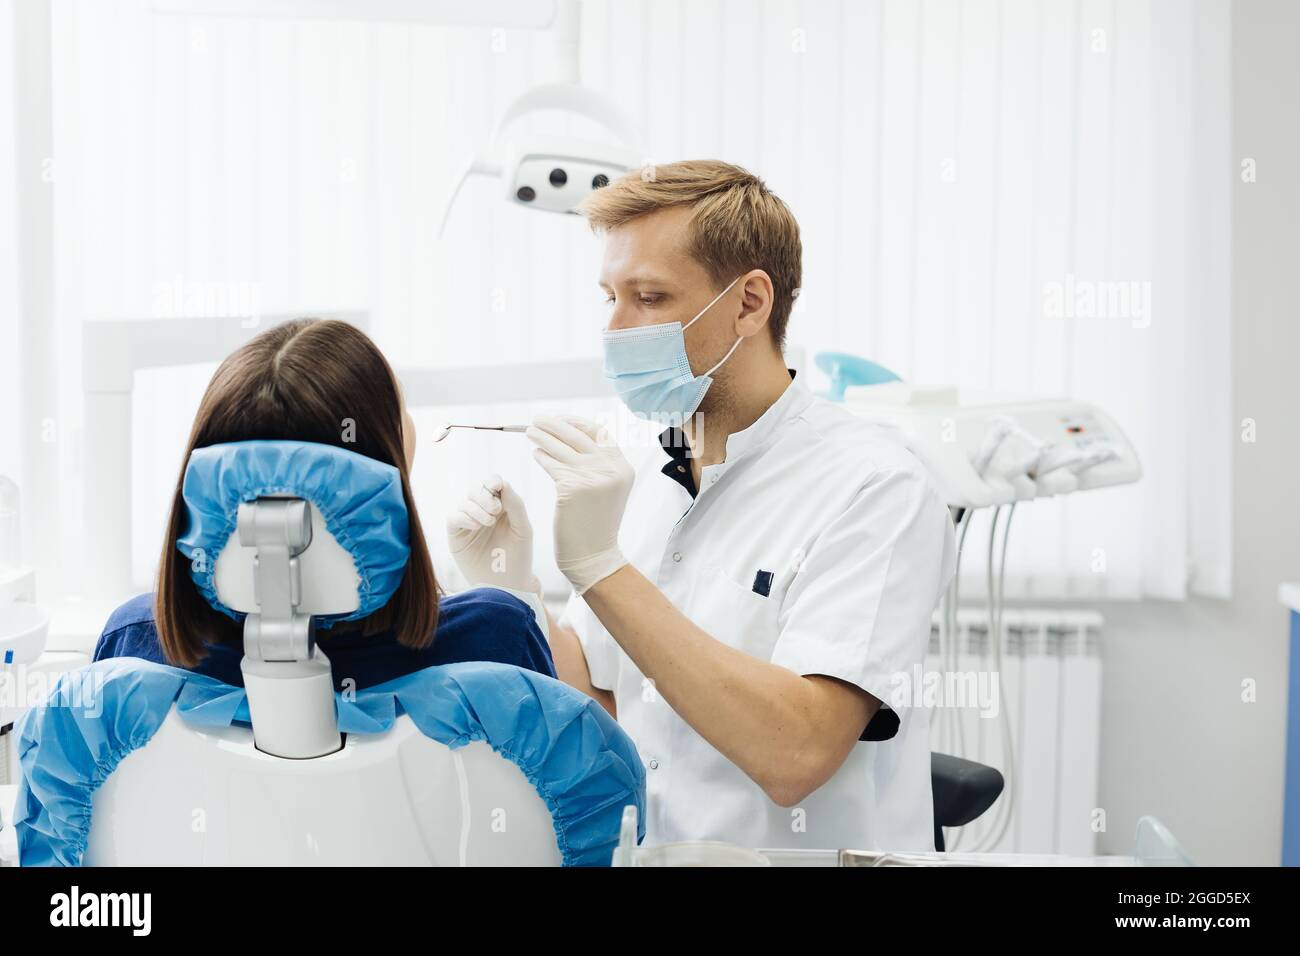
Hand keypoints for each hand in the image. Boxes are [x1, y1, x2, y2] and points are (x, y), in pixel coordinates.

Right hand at [445, 474, 540, 595]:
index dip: (493, 482)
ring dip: (477, 508)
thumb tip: (502, 483)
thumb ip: (515, 505)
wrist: (507, 585)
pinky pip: (454, 517)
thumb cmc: (518, 557)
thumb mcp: (523, 529)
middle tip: (495, 510)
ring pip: (465, 502)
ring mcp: (469, 523)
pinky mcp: (456, 535)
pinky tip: (476, 526)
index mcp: (502, 507)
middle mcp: (484, 512)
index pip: (493, 484)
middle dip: (485, 496)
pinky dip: (464, 517)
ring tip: (489, 523)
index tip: (498, 487)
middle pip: (477, 490)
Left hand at [527, 416, 633, 594]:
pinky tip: (536, 454)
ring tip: (530, 432)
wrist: (594, 556)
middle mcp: (611, 469)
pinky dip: (542, 456)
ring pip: (561, 448)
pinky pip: (552, 465)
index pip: (598, 432)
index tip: (560, 420)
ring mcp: (592, 478)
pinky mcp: (572, 488)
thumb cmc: (596, 523)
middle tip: (537, 420)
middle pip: (577, 436)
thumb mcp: (608, 489)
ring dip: (542, 437)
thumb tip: (573, 435)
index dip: (576, 423)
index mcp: (623, 467)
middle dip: (554, 425)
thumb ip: (599, 464)